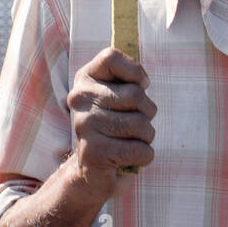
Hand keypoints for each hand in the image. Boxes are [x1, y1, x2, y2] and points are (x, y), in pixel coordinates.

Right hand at [67, 47, 155, 195]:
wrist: (92, 169)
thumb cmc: (114, 125)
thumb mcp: (118, 94)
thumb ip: (128, 78)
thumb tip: (143, 80)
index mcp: (85, 78)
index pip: (112, 57)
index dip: (135, 71)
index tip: (140, 86)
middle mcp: (80, 98)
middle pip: (135, 95)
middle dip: (147, 111)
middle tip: (137, 121)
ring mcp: (84, 125)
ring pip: (140, 124)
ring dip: (147, 135)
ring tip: (133, 139)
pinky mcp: (93, 153)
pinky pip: (140, 150)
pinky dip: (144, 155)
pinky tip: (130, 156)